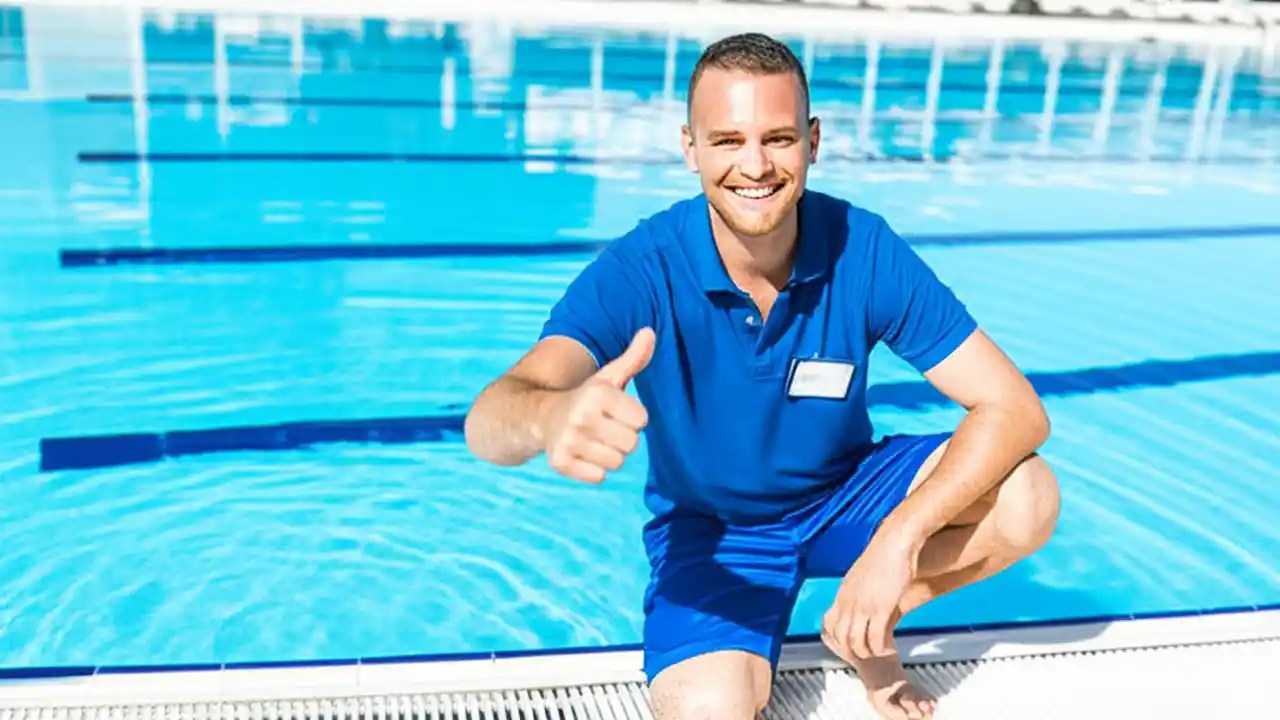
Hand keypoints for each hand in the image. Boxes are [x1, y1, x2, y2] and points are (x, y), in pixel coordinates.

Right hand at [540, 328, 654, 483]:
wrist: (539, 416)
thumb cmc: (587, 397)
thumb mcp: (609, 376)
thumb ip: (634, 357)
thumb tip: (650, 331)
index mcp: (598, 393)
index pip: (642, 420)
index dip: (631, 417)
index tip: (614, 411)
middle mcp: (582, 416)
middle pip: (632, 444)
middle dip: (622, 437)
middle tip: (603, 427)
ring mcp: (569, 440)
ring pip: (616, 462)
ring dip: (608, 454)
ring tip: (592, 440)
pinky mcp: (561, 462)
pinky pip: (599, 477)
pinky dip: (593, 469)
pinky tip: (581, 453)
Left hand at [822, 536, 917, 661]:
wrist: (894, 543)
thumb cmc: (882, 556)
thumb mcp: (860, 575)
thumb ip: (855, 591)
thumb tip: (857, 601)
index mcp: (843, 593)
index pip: (829, 624)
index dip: (837, 639)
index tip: (849, 644)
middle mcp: (849, 602)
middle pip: (841, 637)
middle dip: (852, 651)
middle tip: (865, 655)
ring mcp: (864, 606)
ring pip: (857, 641)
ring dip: (867, 652)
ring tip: (877, 653)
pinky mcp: (882, 608)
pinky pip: (876, 638)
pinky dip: (880, 648)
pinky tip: (888, 648)